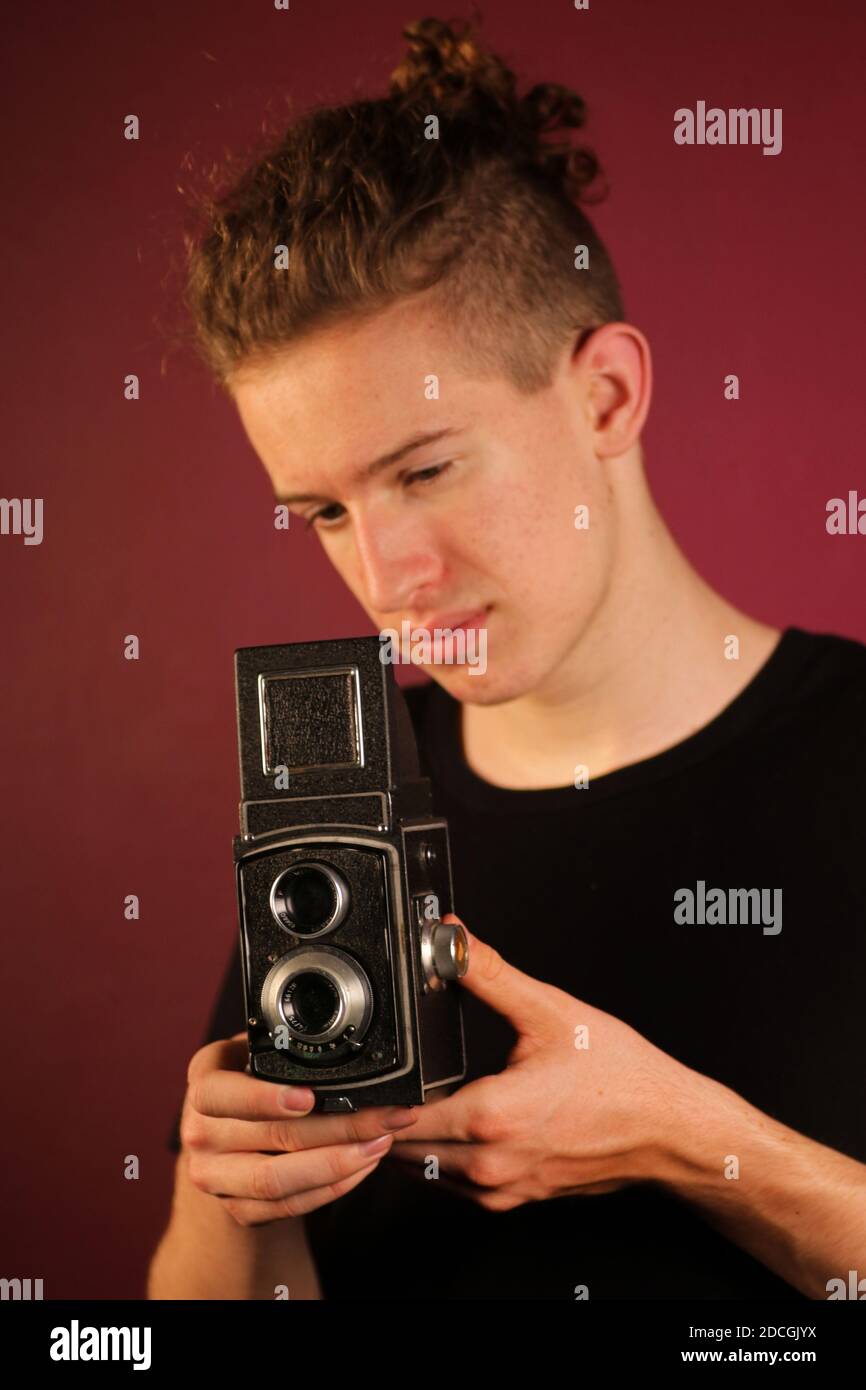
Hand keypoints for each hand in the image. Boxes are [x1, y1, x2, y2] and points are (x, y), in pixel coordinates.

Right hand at [181, 1032, 417, 1225]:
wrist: (224, 1140)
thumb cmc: (250, 1080)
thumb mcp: (254, 1051)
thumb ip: (281, 1045)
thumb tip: (339, 1033)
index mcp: (204, 1080)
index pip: (218, 1093)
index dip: (263, 1098)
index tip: (309, 1097)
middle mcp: (199, 1131)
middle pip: (272, 1137)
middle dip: (340, 1126)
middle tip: (386, 1116)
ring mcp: (215, 1175)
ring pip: (279, 1180)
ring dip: (341, 1162)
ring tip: (381, 1142)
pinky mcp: (238, 1209)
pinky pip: (289, 1206)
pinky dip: (332, 1187)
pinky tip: (362, 1166)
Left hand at [389, 916, 693, 1208]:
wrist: (668, 1130)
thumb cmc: (622, 1078)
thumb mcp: (550, 1011)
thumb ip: (488, 973)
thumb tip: (450, 939)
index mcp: (489, 1117)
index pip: (394, 1121)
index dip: (366, 1100)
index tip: (358, 1077)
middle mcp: (488, 1163)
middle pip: (397, 1151)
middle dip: (375, 1121)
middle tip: (364, 1086)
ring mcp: (500, 1188)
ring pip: (422, 1173)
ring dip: (402, 1143)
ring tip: (396, 1101)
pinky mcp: (514, 1197)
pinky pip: (452, 1184)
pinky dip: (435, 1158)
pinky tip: (440, 1125)